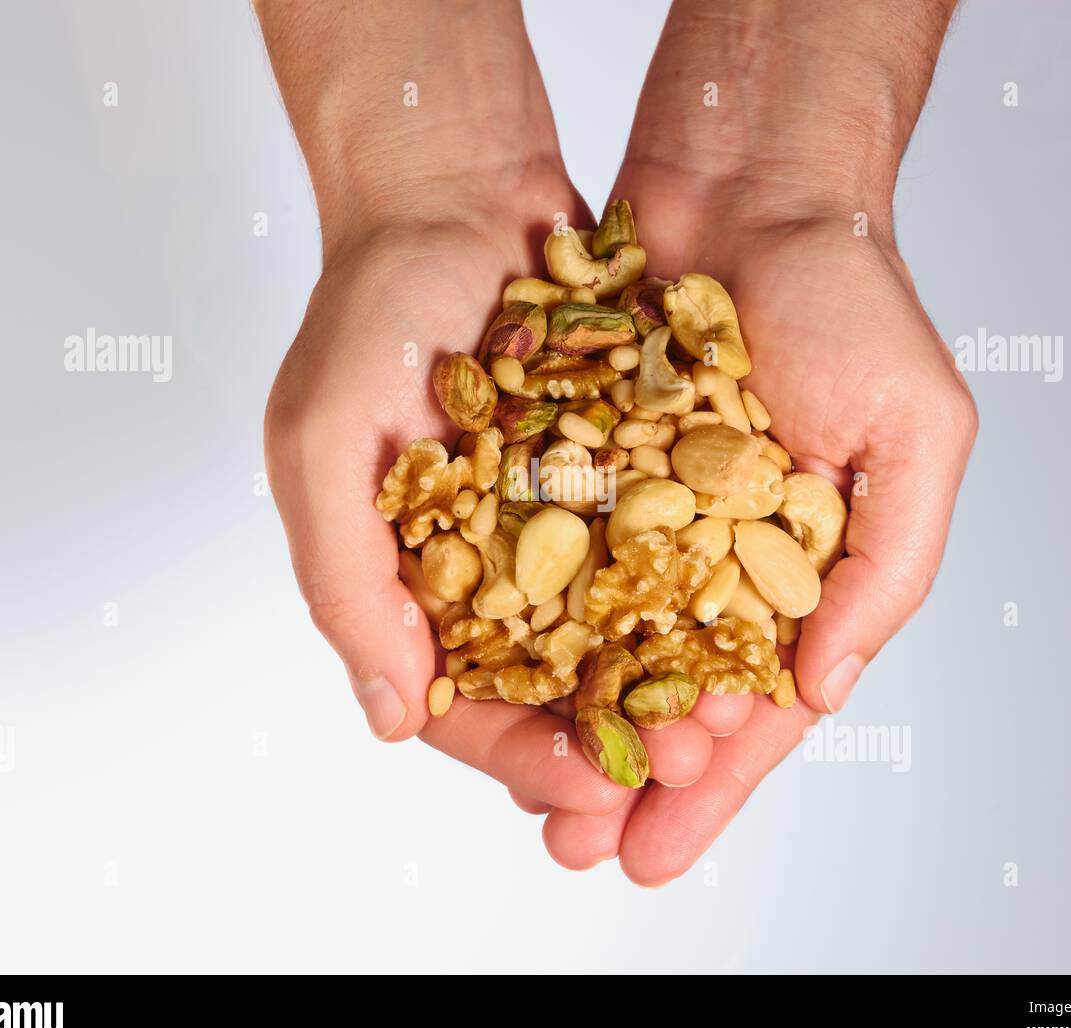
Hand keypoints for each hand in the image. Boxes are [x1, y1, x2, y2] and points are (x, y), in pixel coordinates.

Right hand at [257, 0, 645, 814]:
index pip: (461, 705)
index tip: (584, 790)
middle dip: (611, 741)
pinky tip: (745, 634)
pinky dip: (699, 600)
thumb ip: (347, 581)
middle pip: (552, 691)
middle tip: (675, 771)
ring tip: (721, 722)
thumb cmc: (370, 310)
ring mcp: (558, 525)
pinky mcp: (620, 476)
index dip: (518, 757)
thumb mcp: (325, 443)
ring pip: (619, 638)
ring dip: (668, 687)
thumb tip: (392, 716)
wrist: (458, 194)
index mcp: (409, 581)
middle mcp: (488, 567)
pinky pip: (665, 556)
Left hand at [539, 0, 970, 882]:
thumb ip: (884, 569)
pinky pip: (540, 558)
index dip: (712, 784)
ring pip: (592, 645)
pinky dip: (518, 618)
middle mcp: (712, 558)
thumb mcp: (914, 435)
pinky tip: (485, 678)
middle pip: (662, 693)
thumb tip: (824, 689)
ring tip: (527, 795)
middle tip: (577, 849)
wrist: (750, 185)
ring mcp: (639, 516)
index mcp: (799, 574)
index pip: (756, 706)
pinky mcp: (576, 467)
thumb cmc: (852, 300)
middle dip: (621, 775)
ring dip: (563, 720)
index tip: (659, 846)